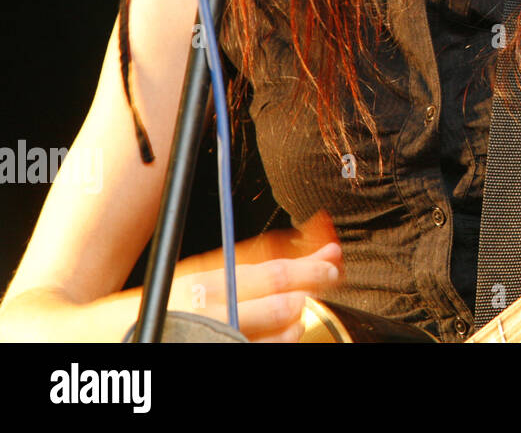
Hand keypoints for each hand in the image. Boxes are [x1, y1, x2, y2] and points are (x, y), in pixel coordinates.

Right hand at [167, 210, 342, 341]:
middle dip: (313, 286)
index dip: (311, 265)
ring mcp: (219, 339)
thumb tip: (289, 244)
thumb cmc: (155, 304)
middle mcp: (215, 316)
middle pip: (284, 304)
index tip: (331, 256)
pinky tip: (285, 330)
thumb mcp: (193, 273)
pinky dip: (282, 339)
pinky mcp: (222, 352)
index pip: (274, 274)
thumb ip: (239, 262)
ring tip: (300, 304)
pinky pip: (266, 349)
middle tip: (330, 274)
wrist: (113, 336)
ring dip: (299, 318)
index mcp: (207, 285)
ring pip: (282, 334)